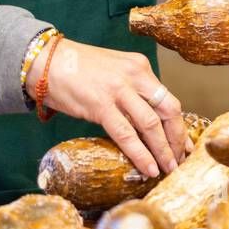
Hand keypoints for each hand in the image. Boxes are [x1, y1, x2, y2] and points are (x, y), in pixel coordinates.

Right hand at [27, 38, 188, 178]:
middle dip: (176, 139)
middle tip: (180, 159)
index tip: (184, 144)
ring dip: (162, 150)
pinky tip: (149, 168)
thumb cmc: (76, 69)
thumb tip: (146, 121)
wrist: (44, 61)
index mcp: (139, 66)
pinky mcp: (100, 104)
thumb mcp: (113, 72)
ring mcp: (118, 89)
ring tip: (169, 168)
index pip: (168, 99)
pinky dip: (141, 154)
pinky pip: (127, 134)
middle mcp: (134, 75)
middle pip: (168, 111)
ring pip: (151, 124)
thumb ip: (132, 90)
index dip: (179, 125)